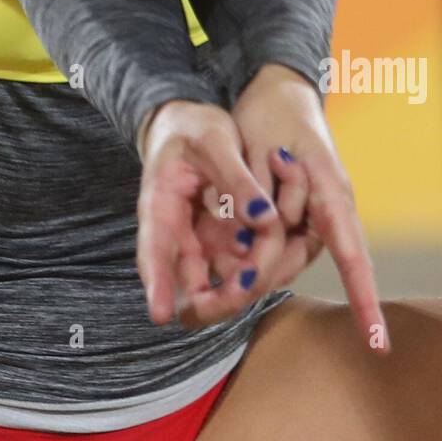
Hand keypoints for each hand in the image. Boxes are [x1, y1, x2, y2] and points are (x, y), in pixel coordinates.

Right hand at [136, 99, 284, 327]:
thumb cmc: (190, 128)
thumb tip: (264, 220)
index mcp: (160, 205)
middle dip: (225, 295)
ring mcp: (199, 244)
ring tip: (283, 240)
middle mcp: (176, 236)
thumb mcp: (214, 140)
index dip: (157, 282)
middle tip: (253, 282)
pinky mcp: (221, 244)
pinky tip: (287, 240)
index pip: (154, 249)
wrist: (188, 126)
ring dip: (255, 277)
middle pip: (192, 285)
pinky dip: (266, 260)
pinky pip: (245, 266)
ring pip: (225, 282)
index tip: (161, 314)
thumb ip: (237, 179)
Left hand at [222, 64, 391, 352]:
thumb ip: (260, 189)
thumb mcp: (263, 147)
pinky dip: (232, 254)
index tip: (377, 340)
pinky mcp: (282, 218)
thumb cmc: (276, 112)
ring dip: (233, 273)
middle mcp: (322, 216)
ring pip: (268, 260)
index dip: (364, 298)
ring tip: (190, 290)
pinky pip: (257, 246)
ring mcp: (303, 219)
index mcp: (331, 195)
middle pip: (287, 265)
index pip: (353, 256)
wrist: (273, 92)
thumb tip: (263, 232)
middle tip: (200, 303)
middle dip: (247, 286)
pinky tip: (200, 264)